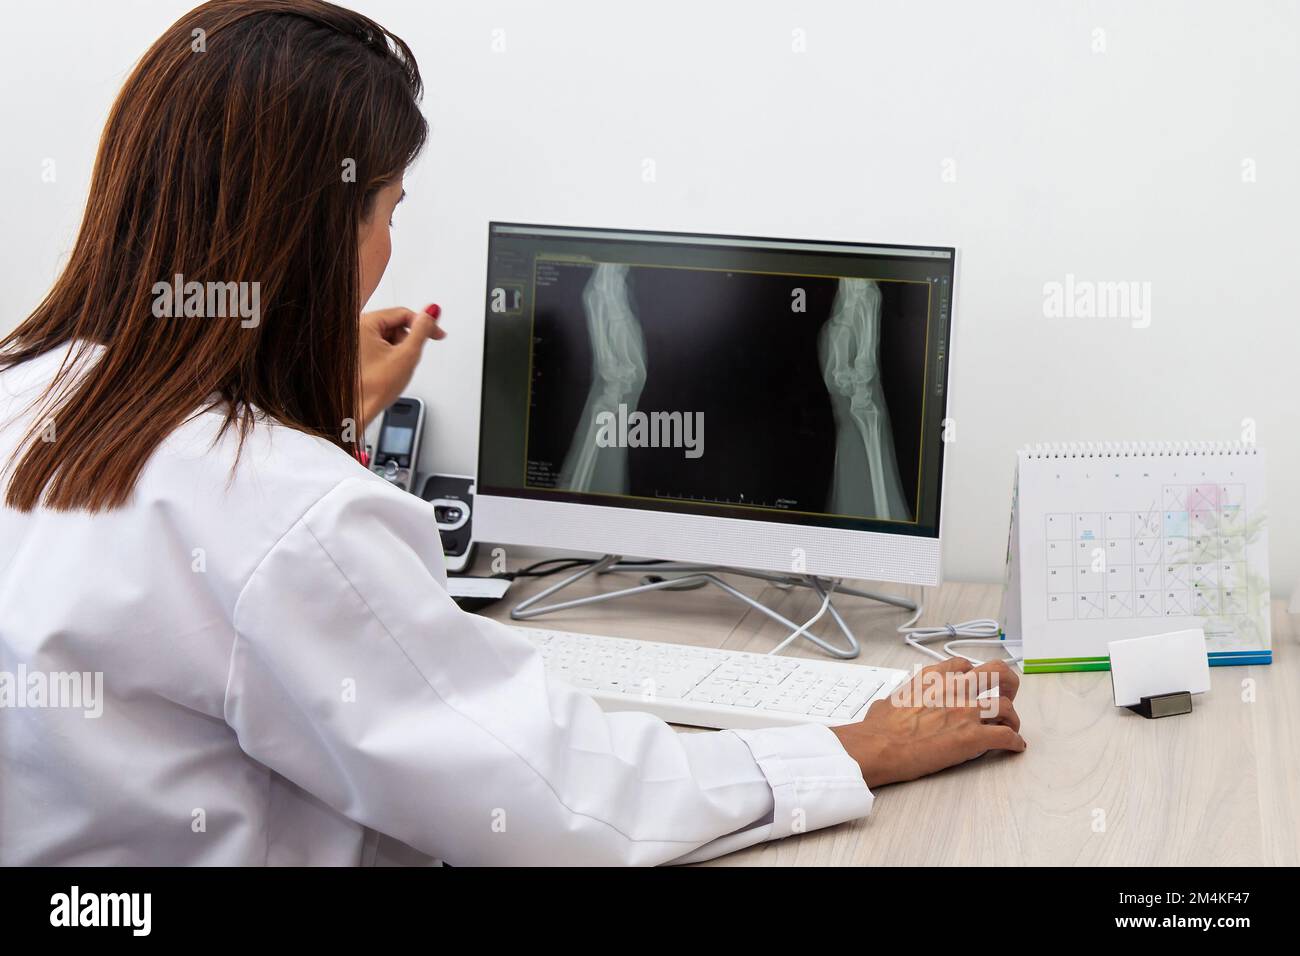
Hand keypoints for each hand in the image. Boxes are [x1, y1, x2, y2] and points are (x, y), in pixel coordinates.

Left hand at [359, 305, 444, 427]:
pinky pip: (377, 344)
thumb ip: (422, 330)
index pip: (403, 313)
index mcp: (364, 323)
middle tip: (409, 358)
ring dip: (397, 348)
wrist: (355, 410)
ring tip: (395, 368)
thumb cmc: (372, 388)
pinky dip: (388, 354)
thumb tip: (431, 311)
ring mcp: (353, 340)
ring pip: (387, 335)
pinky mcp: (354, 351)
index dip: (424, 324)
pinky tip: (386, 369)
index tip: (437, 333)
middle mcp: (354, 328)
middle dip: (407, 340)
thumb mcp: (407, 355)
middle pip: (394, 324)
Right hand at [830, 658, 1025, 788]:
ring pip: (1007, 706)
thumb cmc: (879, 728)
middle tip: (1007, 693)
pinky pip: (1006, 737)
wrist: (879, 746)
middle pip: (996, 672)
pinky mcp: (974, 737)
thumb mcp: (888, 700)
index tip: (975, 684)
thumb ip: (902, 697)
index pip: (964, 665)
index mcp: (933, 678)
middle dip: (1007, 682)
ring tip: (1011, 727)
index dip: (973, 674)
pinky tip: (1014, 747)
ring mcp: (966, 712)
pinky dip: (1014, 742)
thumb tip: (895, 704)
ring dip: (1012, 718)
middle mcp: (955, 689)